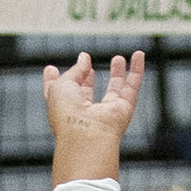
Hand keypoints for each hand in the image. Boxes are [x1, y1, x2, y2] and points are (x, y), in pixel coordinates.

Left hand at [43, 52, 143, 183]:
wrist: (85, 134)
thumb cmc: (67, 113)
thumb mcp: (62, 84)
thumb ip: (75, 70)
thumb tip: (84, 59)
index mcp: (63, 108)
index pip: (60, 92)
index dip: (56, 80)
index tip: (51, 69)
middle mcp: (83, 112)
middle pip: (85, 93)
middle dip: (85, 79)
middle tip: (86, 63)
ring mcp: (105, 112)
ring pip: (113, 90)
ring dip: (116, 74)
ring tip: (117, 58)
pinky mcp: (123, 110)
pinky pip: (133, 87)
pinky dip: (137, 71)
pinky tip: (138, 56)